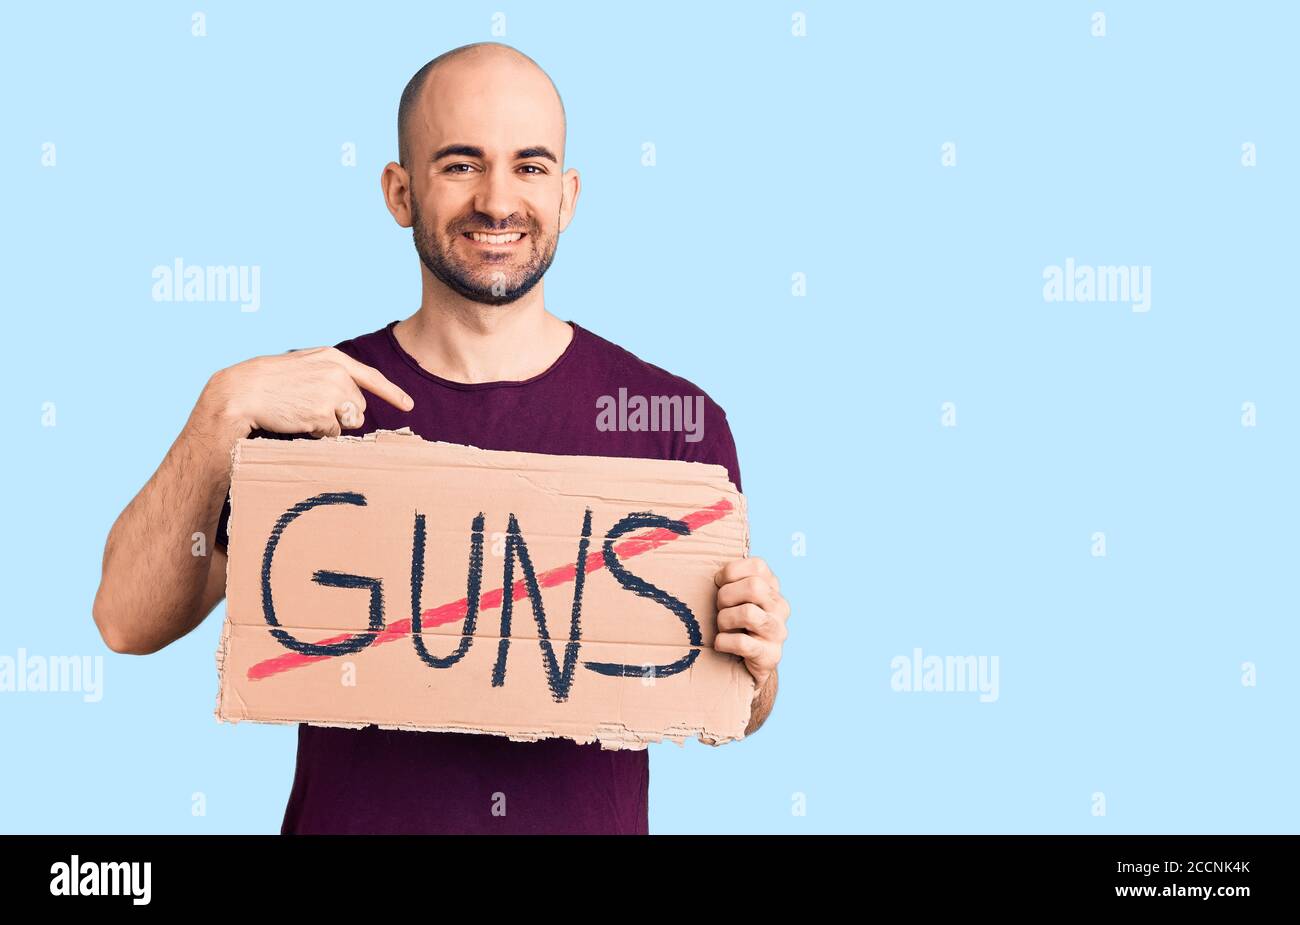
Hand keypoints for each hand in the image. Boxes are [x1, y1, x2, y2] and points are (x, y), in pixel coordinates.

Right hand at [206, 347, 413, 437]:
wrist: (242, 391)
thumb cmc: (267, 381)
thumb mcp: (303, 366)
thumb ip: (329, 376)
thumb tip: (351, 404)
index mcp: (332, 358)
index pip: (371, 377)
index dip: (392, 393)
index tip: (408, 405)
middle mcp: (337, 373)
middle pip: (359, 406)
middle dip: (343, 414)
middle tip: (312, 409)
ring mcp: (332, 393)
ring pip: (348, 422)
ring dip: (330, 424)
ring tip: (302, 412)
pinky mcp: (324, 414)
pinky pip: (332, 434)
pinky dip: (317, 433)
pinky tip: (297, 420)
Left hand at [713, 557, 788, 693]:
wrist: (752, 665)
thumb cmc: (737, 625)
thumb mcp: (738, 598)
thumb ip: (733, 581)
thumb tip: (717, 576)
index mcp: (773, 588)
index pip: (758, 566)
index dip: (731, 572)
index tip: (719, 584)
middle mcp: (780, 607)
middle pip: (753, 587)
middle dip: (726, 596)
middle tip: (720, 608)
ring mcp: (778, 631)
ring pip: (748, 613)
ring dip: (725, 620)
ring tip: (722, 628)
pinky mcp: (770, 655)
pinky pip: (742, 643)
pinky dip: (724, 642)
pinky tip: (721, 644)